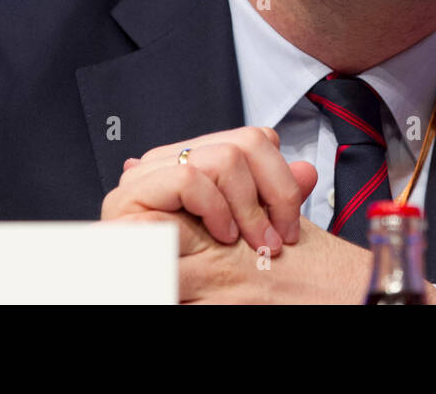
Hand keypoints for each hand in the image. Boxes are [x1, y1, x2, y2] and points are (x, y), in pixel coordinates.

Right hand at [101, 126, 316, 255]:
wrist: (162, 297)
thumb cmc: (201, 275)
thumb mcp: (247, 232)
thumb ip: (275, 199)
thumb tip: (307, 171)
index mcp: (195, 163)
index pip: (255, 140)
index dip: (282, 179)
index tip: (288, 225)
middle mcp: (172, 161)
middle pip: (248, 141)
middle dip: (275, 193)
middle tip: (275, 239)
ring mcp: (146, 174)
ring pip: (225, 157)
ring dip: (248, 208)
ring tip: (244, 241)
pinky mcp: (128, 197)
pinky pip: (188, 177)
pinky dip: (214, 208)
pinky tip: (221, 236)